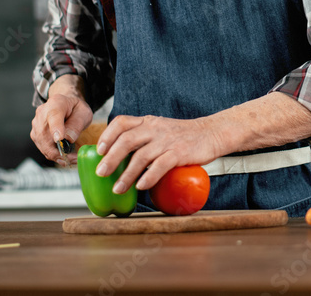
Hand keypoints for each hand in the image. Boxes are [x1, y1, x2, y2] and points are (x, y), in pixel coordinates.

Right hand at [30, 75, 92, 165]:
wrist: (66, 106)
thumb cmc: (75, 109)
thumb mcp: (83, 113)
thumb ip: (77, 123)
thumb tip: (68, 138)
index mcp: (56, 103)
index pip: (54, 115)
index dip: (56, 128)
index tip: (60, 139)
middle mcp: (42, 113)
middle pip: (45, 135)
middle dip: (59, 150)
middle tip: (74, 158)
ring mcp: (36, 125)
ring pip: (42, 144)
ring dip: (57, 155)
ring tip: (72, 159)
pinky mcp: (36, 135)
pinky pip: (43, 148)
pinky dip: (54, 155)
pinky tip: (64, 157)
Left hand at [94, 115, 219, 193]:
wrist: (212, 133)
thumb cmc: (184, 136)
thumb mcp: (161, 130)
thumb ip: (143, 139)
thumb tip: (120, 159)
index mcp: (148, 122)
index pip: (122, 122)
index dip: (107, 135)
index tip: (98, 150)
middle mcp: (155, 129)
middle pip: (127, 140)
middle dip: (111, 158)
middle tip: (101, 173)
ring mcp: (167, 140)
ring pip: (141, 156)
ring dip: (127, 174)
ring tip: (117, 188)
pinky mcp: (180, 153)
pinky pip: (160, 165)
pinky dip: (148, 177)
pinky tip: (141, 187)